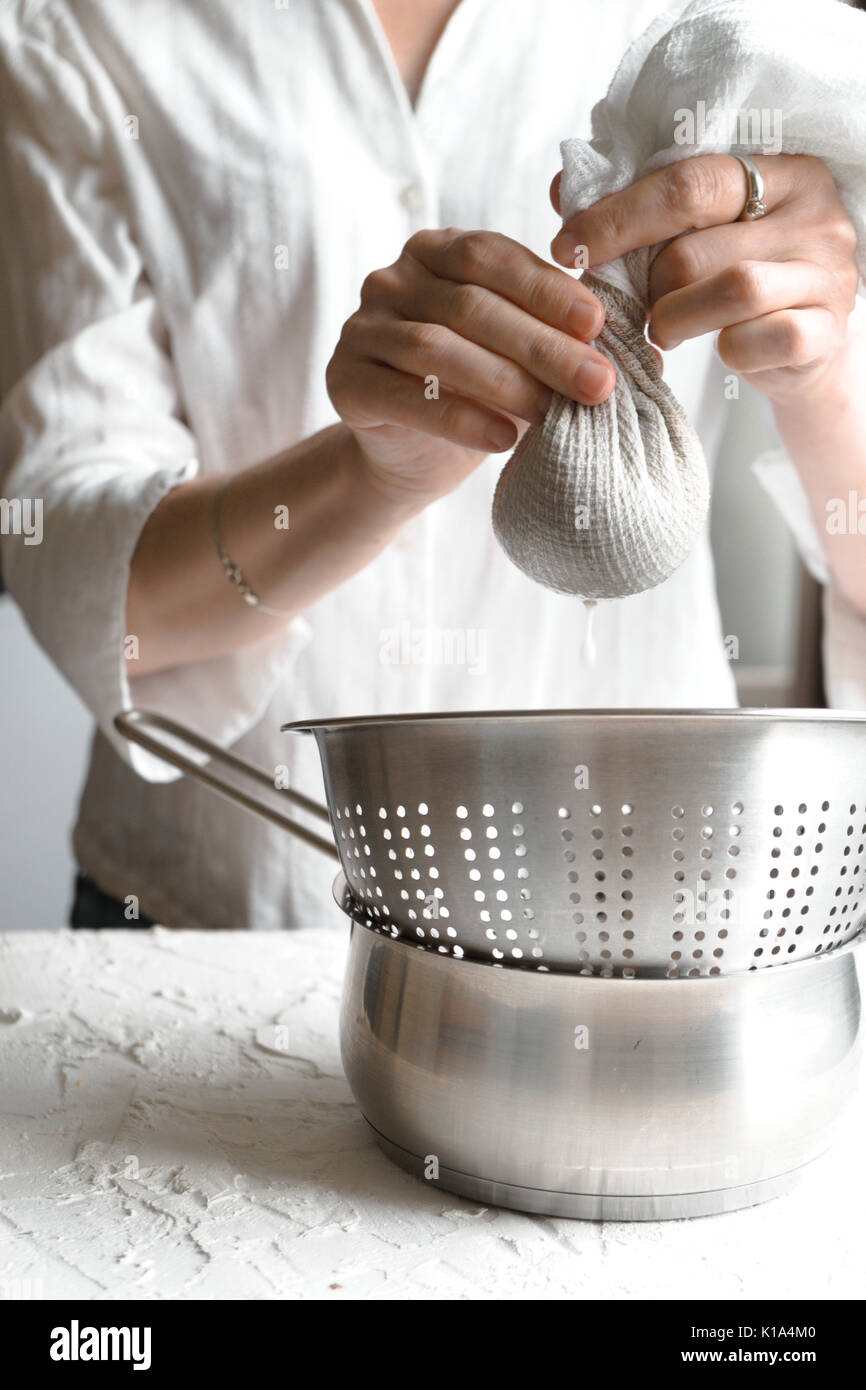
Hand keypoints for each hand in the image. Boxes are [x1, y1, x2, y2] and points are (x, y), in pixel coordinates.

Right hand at [326, 227, 614, 506]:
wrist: (411, 456)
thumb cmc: (476, 393)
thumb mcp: (520, 356)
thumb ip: (564, 338)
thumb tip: (650, 351)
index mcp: (436, 251)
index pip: (492, 258)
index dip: (546, 290)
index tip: (599, 324)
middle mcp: (391, 279)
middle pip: (471, 306)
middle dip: (542, 346)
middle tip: (596, 383)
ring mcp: (361, 328)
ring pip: (438, 348)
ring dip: (506, 383)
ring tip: (554, 415)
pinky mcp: (344, 379)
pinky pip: (405, 397)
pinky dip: (459, 419)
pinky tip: (503, 440)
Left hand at [550, 154, 858, 403]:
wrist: (804, 345)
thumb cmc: (736, 277)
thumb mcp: (701, 231)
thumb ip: (640, 207)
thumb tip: (562, 189)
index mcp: (781, 169)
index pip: (688, 179)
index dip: (618, 217)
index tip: (568, 246)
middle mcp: (814, 213)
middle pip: (698, 245)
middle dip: (648, 281)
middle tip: (637, 301)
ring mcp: (827, 272)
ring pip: (733, 290)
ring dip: (675, 318)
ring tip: (664, 328)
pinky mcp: (827, 331)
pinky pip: (761, 340)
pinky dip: (727, 351)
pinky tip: (720, 349)